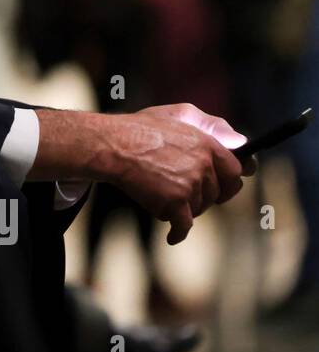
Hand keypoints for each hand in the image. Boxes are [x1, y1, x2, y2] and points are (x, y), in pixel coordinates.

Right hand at [96, 104, 249, 244]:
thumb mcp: (179, 114)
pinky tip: (173, 236)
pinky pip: (184, 225)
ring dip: (185, 208)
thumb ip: (212, 126)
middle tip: (190, 195)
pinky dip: (178, 232)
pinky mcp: (175, 201)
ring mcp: (191, 184)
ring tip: (165, 197)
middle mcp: (204, 165)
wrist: (113, 145)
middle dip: (207, 196)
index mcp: (209, 144)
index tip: (227, 186)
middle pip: (218, 193)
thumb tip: (240, 142)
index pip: (236, 168)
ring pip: (200, 208)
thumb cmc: (140, 128)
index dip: (232, 179)